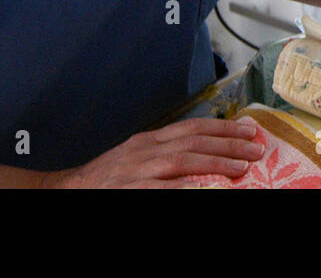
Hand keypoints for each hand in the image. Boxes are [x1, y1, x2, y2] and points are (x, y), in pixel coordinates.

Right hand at [42, 115, 266, 187]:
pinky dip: (184, 186)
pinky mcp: (128, 190)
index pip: (192, 127)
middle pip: (194, 141)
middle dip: (228, 144)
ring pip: (182, 161)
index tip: (248, 130)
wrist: (64, 193)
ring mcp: (136, 171)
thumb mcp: (136, 159)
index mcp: (148, 141)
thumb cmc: (104, 180)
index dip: (223, 128)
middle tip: (256, 149)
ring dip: (215, 163)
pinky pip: (161, 188)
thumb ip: (166, 154)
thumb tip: (204, 154)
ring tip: (242, 167)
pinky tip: (205, 187)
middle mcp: (144, 151)